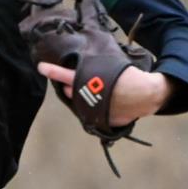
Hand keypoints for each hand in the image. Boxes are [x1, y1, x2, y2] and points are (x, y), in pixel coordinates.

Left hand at [37, 63, 172, 125]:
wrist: (146, 94)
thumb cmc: (129, 76)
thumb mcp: (109, 66)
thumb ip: (94, 71)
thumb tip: (83, 71)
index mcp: (87, 81)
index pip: (63, 75)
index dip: (51, 70)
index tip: (41, 67)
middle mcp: (86, 97)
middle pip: (71, 91)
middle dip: (73, 86)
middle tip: (85, 81)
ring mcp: (92, 111)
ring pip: (81, 104)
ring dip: (85, 98)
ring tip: (100, 91)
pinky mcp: (101, 122)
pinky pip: (94, 115)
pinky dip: (99, 109)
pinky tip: (111, 103)